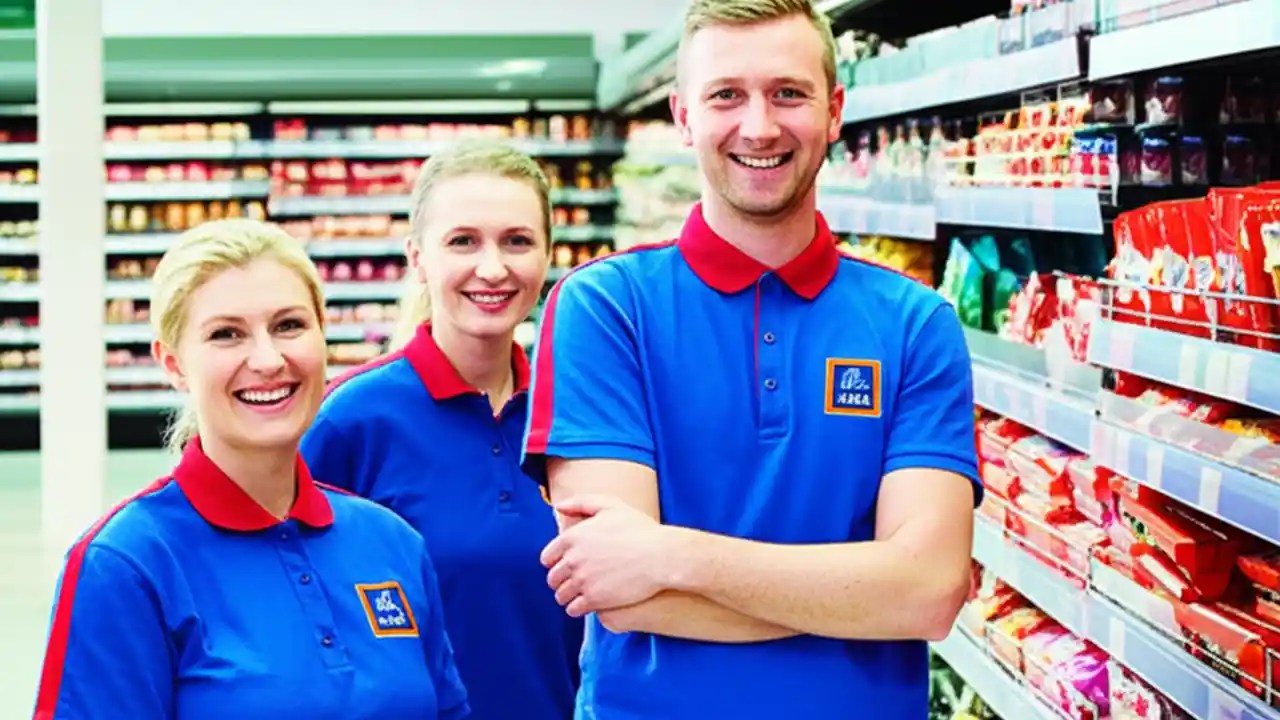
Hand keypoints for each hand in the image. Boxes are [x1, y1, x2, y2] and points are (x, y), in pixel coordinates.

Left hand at [541, 494, 670, 617]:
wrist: (661, 556)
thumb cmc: (640, 529)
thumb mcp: (611, 505)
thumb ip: (581, 502)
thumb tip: (558, 507)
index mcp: (572, 537)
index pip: (547, 557)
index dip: (555, 563)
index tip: (566, 566)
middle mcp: (572, 559)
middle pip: (553, 578)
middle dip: (561, 581)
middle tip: (573, 582)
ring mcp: (582, 580)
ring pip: (561, 595)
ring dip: (567, 596)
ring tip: (579, 595)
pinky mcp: (594, 599)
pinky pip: (573, 609)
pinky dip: (576, 608)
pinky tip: (586, 605)